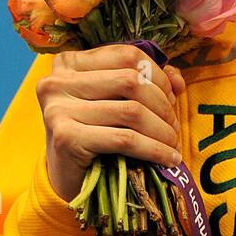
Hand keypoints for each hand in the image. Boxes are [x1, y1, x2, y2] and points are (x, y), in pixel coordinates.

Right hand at [36, 44, 187, 202]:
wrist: (69, 179)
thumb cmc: (96, 135)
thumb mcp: (118, 101)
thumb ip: (147, 81)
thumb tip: (177, 79)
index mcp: (70, 62)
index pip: (128, 56)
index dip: (159, 77)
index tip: (172, 100)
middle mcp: (57, 81)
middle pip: (131, 81)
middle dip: (163, 106)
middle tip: (174, 127)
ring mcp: (58, 109)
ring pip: (131, 111)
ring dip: (162, 131)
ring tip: (173, 144)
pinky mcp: (65, 137)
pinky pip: (124, 139)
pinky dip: (154, 150)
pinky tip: (168, 159)